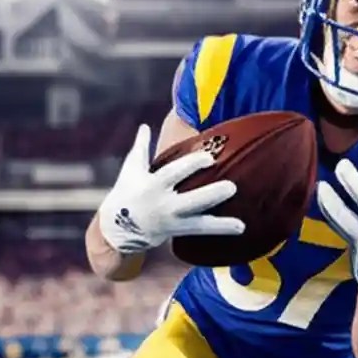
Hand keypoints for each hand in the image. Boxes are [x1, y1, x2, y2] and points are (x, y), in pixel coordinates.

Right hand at [97, 124, 242, 253]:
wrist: (116, 228)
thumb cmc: (126, 192)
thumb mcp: (131, 169)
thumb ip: (141, 147)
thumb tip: (144, 126)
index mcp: (153, 185)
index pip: (174, 173)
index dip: (191, 165)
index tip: (209, 158)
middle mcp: (164, 204)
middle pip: (191, 201)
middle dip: (210, 195)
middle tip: (232, 188)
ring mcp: (172, 220)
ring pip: (199, 222)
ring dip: (220, 224)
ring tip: (240, 224)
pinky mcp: (178, 231)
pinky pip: (201, 230)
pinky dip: (220, 229)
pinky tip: (240, 228)